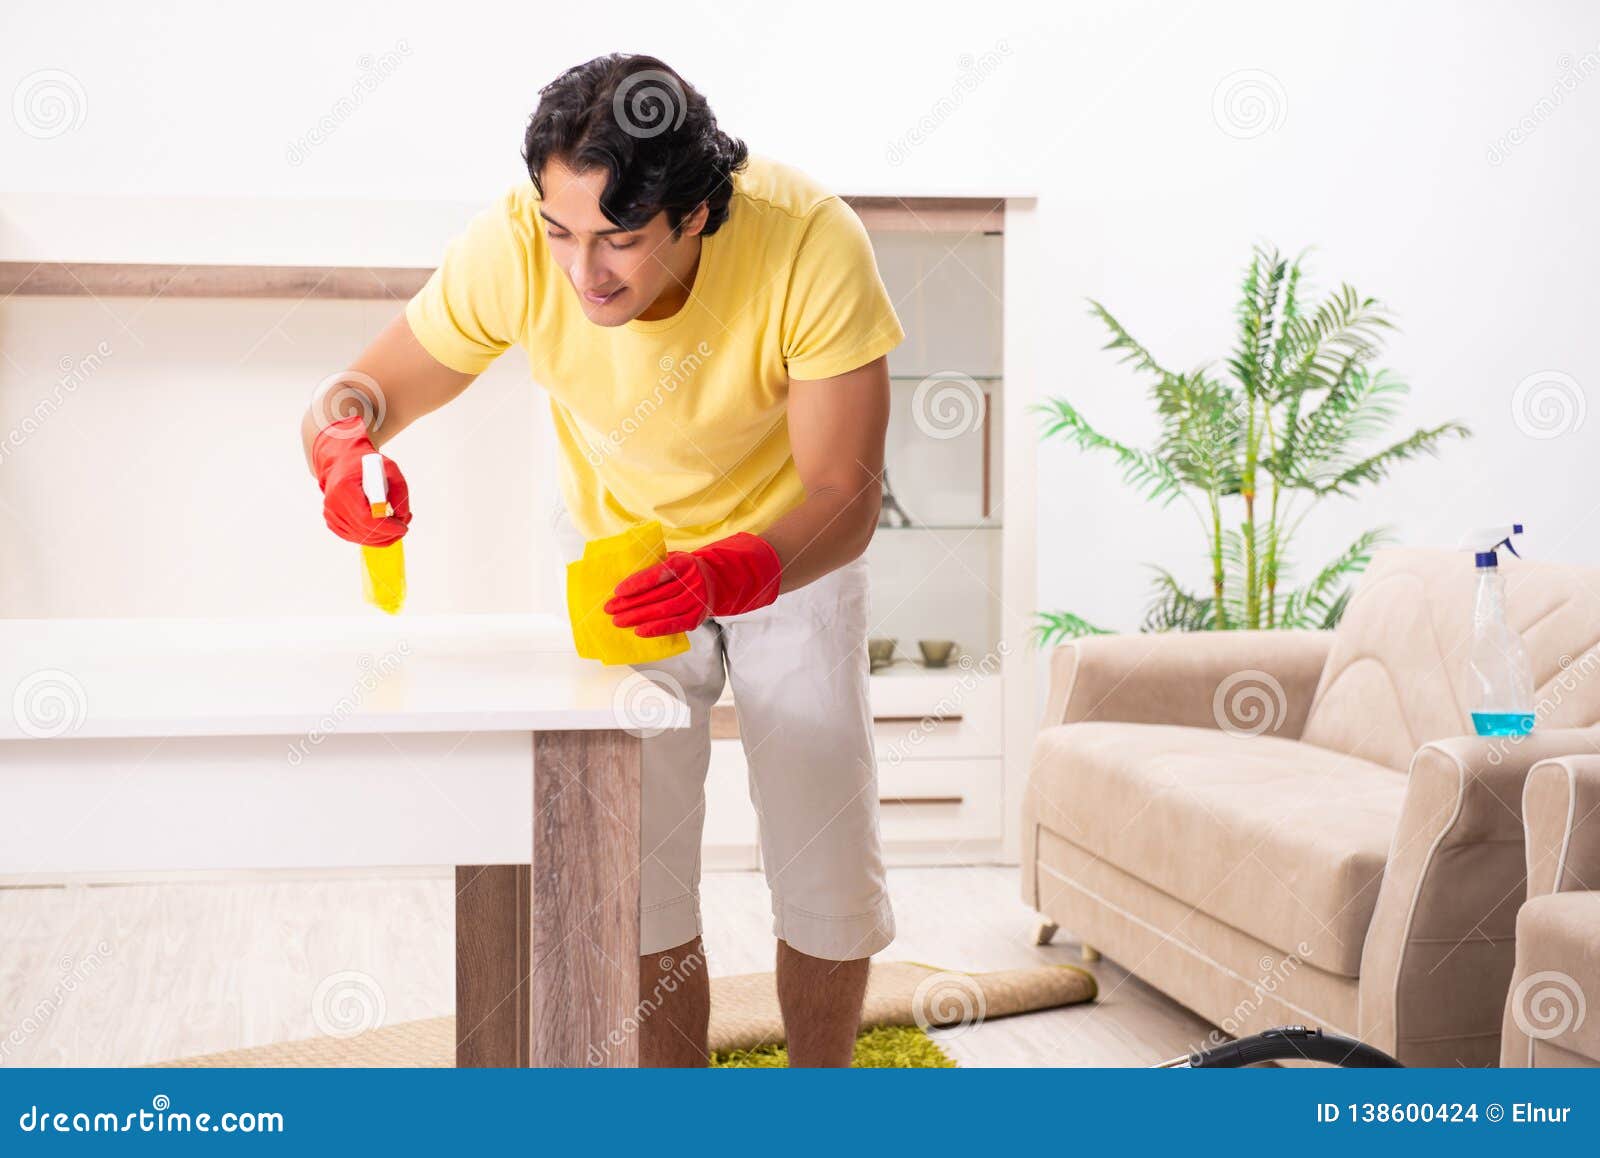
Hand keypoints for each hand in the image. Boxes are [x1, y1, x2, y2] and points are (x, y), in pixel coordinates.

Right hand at [311, 413, 411, 545]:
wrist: (342, 461)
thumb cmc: (366, 464)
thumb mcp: (389, 468)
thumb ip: (399, 489)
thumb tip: (402, 515)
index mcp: (344, 487)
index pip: (366, 519)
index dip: (387, 527)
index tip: (403, 527)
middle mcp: (333, 503)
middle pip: (365, 532)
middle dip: (389, 533)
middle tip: (404, 523)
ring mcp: (330, 514)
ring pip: (362, 538)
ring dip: (383, 535)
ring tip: (396, 520)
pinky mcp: (332, 521)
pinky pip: (355, 537)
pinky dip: (372, 535)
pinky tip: (382, 523)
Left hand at [604, 532, 782, 636]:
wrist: (713, 581)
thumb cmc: (683, 570)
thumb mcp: (672, 559)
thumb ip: (653, 565)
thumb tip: (623, 579)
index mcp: (684, 563)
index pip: (657, 574)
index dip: (636, 583)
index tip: (617, 590)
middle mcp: (693, 582)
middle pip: (657, 595)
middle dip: (630, 603)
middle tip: (610, 609)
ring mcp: (697, 601)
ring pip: (663, 611)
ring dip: (638, 617)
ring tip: (618, 621)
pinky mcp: (697, 618)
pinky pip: (674, 625)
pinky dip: (656, 629)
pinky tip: (639, 631)